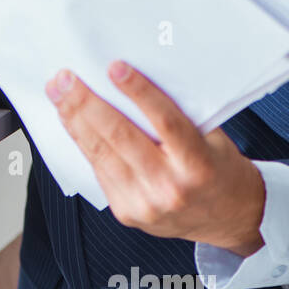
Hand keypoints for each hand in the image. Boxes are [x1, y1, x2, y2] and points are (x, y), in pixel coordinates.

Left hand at [47, 60, 264, 256]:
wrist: (230, 220)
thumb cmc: (219, 170)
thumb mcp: (213, 139)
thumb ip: (179, 116)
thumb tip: (135, 80)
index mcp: (198, 164)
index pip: (165, 121)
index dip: (139, 92)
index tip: (114, 68)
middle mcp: (170, 187)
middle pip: (121, 137)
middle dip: (86, 104)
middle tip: (64, 78)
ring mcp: (145, 203)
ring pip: (101, 154)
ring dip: (74, 120)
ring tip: (58, 94)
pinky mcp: (126, 212)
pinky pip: (99, 170)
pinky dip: (82, 142)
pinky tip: (70, 121)